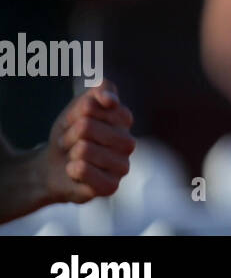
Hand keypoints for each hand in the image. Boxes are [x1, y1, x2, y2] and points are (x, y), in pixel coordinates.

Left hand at [42, 81, 134, 204]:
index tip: (76, 122)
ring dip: (69, 153)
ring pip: (84, 149)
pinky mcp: (111, 186)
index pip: (92, 106)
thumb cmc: (71, 134)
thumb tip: (110, 100)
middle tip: (72, 143)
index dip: (75, 114)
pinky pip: (85, 171)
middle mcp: (129, 142)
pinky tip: (75, 171)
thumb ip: (99, 91)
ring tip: (74, 158)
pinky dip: (72, 170)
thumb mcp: (80, 105)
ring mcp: (122, 166)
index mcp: (125, 119)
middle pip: (86, 127)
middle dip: (70, 134)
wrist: (53, 168)